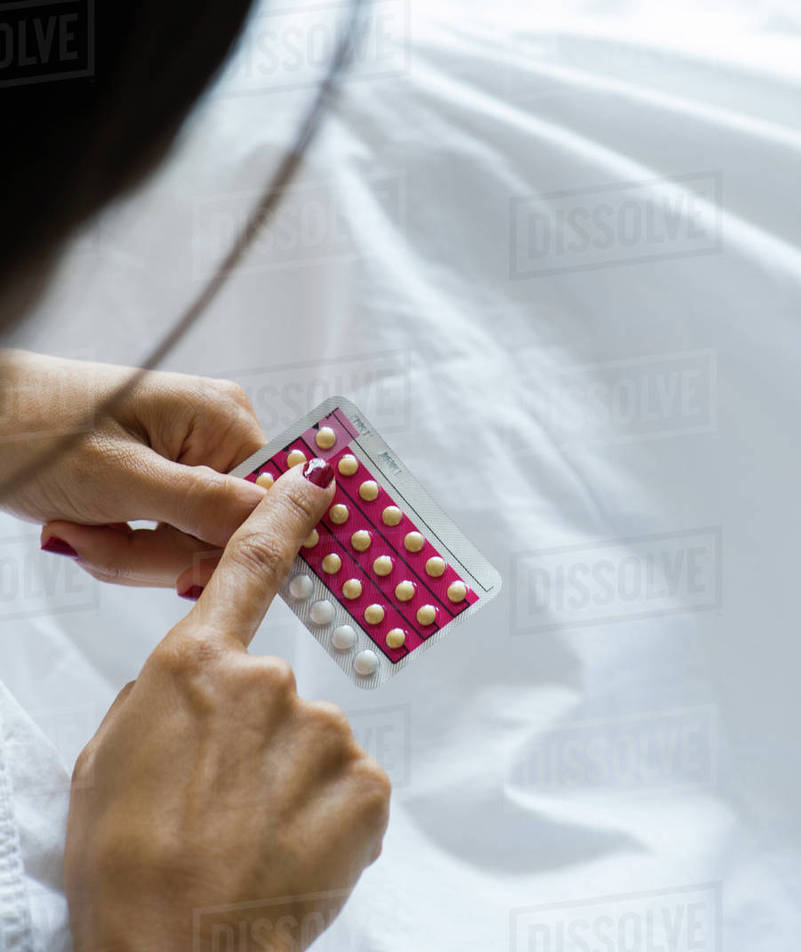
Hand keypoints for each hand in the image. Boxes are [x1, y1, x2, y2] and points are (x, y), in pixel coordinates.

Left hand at [0, 349, 267, 586]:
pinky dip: (121, 546)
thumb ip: (208, 504)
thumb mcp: (125, 478)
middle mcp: (215, 435)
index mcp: (223, 417)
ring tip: (80, 531)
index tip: (189, 577)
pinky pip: (163, 537)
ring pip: (190, 544)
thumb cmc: (39, 428)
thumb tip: (286, 516)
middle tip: (103, 544)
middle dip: (161, 554)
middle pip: (227, 531)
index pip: (269, 503)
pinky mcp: (160, 481)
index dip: (233, 548)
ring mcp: (187, 460)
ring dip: (130, 552)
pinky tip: (84, 527)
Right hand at [65, 461, 390, 951]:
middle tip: (219, 807)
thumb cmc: (125, 863)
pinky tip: (289, 855)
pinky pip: (351, 788)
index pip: (249, 566)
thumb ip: (162, 699)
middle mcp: (268, 683)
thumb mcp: (110, 757)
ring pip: (315, 745)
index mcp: (197, 666)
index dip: (284, 515)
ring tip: (249, 841)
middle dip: (257, 742)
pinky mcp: (366, 784)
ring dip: (292, 785)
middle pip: (278, 693)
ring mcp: (323, 732)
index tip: (317, 480)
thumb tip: (197, 692)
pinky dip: (328, 819)